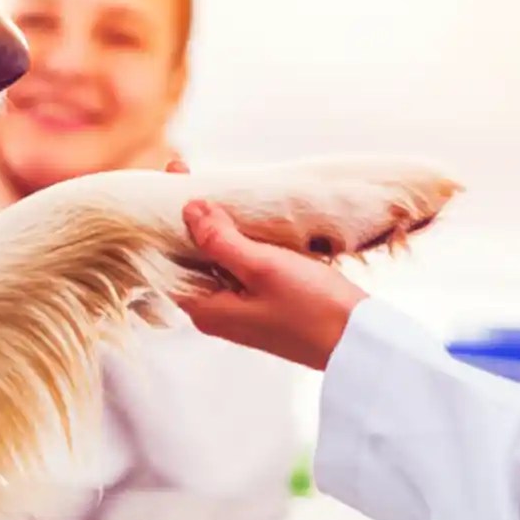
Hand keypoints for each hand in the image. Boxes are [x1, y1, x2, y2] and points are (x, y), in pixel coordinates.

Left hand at [163, 160, 369, 369]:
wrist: (358, 342)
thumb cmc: (312, 309)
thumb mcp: (262, 267)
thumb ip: (221, 240)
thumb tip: (189, 210)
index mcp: (207, 309)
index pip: (166, 262)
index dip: (161, 225)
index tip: (163, 188)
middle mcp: (218, 312)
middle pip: (188, 259)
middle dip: (185, 221)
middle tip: (185, 177)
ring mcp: (241, 308)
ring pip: (214, 262)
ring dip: (212, 229)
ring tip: (209, 188)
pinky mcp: (263, 303)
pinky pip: (238, 268)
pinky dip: (235, 242)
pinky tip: (241, 219)